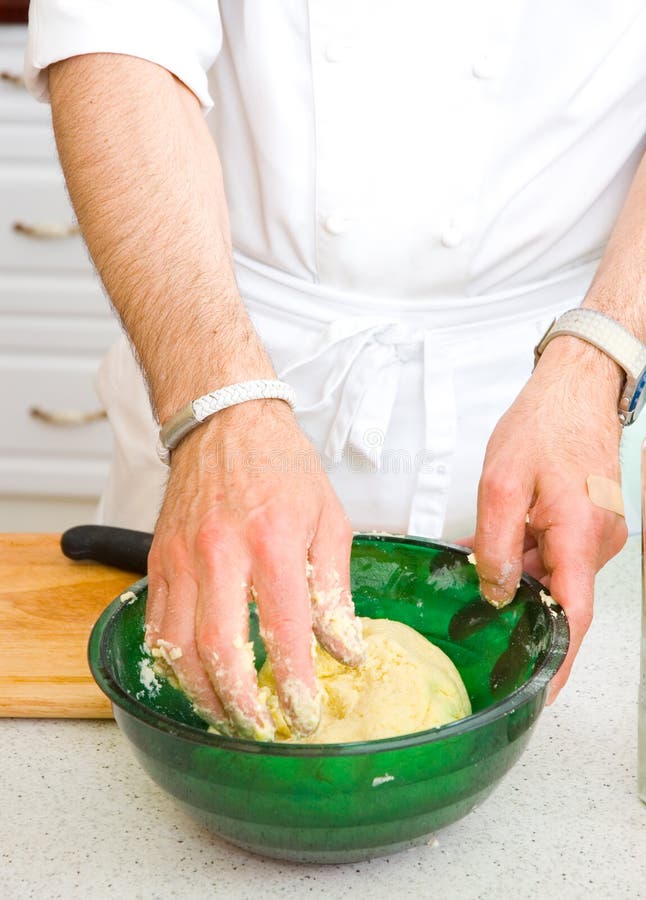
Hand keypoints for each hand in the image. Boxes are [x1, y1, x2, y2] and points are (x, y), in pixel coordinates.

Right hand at [144, 400, 364, 738]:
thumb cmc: (281, 466)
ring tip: (229, 717)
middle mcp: (220, 553)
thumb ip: (335, 589)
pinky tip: (194, 679)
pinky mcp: (159, 561)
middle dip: (241, 706)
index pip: (285, 631)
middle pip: (219, 650)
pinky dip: (172, 663)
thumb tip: (345, 650)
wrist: (224, 422)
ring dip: (203, 695)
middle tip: (263, 732)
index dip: (295, 684)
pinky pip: (156, 626)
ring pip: (178, 648)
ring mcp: (181, 559)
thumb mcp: (329, 519)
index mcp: (273, 541)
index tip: (306, 716)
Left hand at [471, 337, 627, 699]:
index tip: (541, 690)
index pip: (572, 616)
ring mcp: (597, 533)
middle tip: (479, 597)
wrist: (575, 389)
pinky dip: (528, 550)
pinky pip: (557, 552)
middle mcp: (596, 541)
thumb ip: (495, 542)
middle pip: (556, 594)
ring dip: (519, 569)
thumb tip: (495, 589)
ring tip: (487, 544)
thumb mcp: (501, 481)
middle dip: (518, 600)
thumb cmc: (544, 425)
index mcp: (579, 535)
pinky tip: (503, 534)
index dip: (559, 660)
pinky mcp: (590, 523)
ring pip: (553, 572)